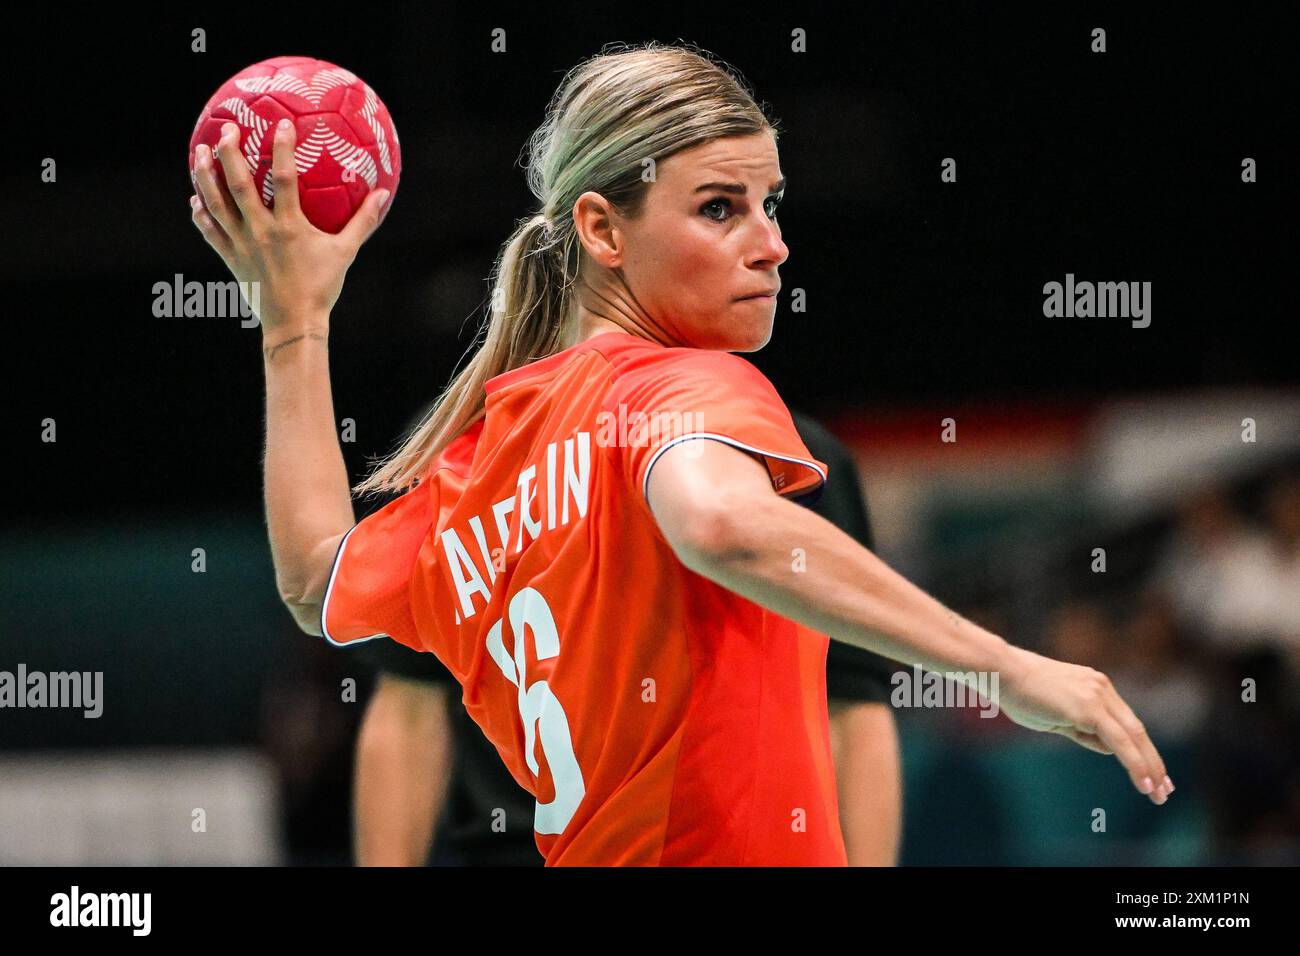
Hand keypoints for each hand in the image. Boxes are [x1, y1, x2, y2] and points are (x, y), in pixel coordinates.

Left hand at [189, 119, 390, 339]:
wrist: (293, 323)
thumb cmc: (322, 287)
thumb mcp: (345, 252)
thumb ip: (362, 221)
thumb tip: (383, 195)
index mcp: (289, 227)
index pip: (283, 179)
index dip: (282, 149)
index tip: (282, 124)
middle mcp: (261, 231)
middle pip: (239, 185)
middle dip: (230, 153)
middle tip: (226, 128)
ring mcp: (241, 244)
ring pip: (217, 204)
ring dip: (205, 176)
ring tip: (199, 153)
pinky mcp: (231, 258)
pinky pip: (211, 232)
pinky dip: (201, 215)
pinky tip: (195, 200)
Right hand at [998, 645, 1173, 803]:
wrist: (1001, 672)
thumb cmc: (1019, 692)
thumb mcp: (1056, 715)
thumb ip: (1083, 729)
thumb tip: (1108, 747)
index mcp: (1095, 686)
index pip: (1126, 722)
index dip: (1141, 749)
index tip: (1152, 771)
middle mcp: (1102, 688)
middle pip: (1136, 730)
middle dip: (1153, 762)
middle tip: (1165, 790)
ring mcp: (1097, 696)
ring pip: (1133, 736)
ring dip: (1148, 767)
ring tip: (1158, 794)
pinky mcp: (1088, 708)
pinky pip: (1119, 741)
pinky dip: (1134, 763)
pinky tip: (1144, 782)